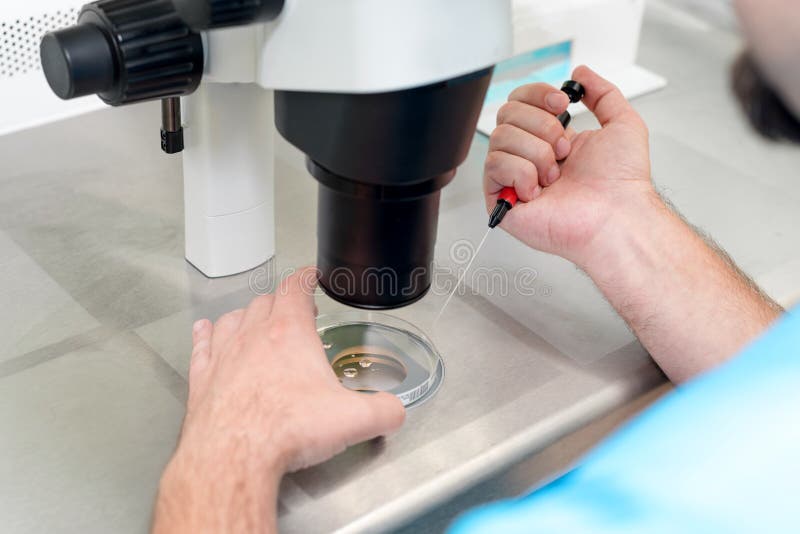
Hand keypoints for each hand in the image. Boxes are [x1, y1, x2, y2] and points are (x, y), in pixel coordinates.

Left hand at [173, 267, 404, 473]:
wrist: (233, 455)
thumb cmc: (285, 429)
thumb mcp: (353, 420)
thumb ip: (383, 411)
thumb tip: (395, 412)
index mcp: (289, 333)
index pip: (296, 287)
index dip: (306, 277)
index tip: (311, 275)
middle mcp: (253, 336)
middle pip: (265, 301)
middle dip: (282, 300)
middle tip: (294, 306)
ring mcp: (224, 355)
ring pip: (233, 318)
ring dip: (246, 314)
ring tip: (254, 316)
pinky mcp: (202, 379)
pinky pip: (202, 345)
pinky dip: (205, 334)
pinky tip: (204, 331)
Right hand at [484, 66, 653, 267]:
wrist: (616, 215)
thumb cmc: (621, 183)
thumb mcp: (623, 123)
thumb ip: (603, 93)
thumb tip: (581, 73)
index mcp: (552, 139)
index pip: (521, 101)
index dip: (536, 95)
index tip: (562, 105)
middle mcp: (530, 156)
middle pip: (507, 113)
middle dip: (541, 126)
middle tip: (564, 150)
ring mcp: (514, 178)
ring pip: (500, 137)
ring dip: (536, 152)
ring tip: (555, 174)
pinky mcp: (501, 199)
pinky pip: (494, 165)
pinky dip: (521, 173)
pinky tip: (539, 190)